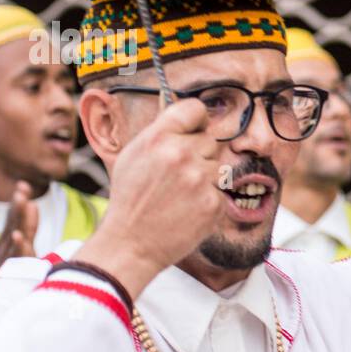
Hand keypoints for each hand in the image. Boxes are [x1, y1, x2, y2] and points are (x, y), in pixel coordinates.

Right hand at [0, 181, 37, 267]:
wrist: (5, 297)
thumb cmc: (17, 268)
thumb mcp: (25, 243)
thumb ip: (29, 224)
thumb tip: (32, 203)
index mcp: (7, 238)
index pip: (13, 216)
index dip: (17, 202)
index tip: (23, 185)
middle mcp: (4, 246)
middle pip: (13, 223)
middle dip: (17, 205)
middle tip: (22, 189)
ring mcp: (7, 257)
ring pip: (15, 235)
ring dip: (19, 218)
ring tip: (23, 201)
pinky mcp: (13, 269)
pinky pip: (17, 256)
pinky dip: (18, 245)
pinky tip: (19, 236)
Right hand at [75, 99, 222, 298]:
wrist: (131, 242)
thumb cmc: (131, 198)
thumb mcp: (134, 155)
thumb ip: (161, 132)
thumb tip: (185, 111)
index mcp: (158, 138)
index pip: (195, 109)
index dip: (196, 120)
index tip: (193, 131)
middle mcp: (180, 154)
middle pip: (210, 139)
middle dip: (198, 154)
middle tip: (177, 175)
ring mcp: (199, 179)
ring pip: (217, 165)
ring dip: (204, 177)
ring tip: (180, 193)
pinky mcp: (213, 203)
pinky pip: (220, 190)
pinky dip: (208, 199)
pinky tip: (187, 209)